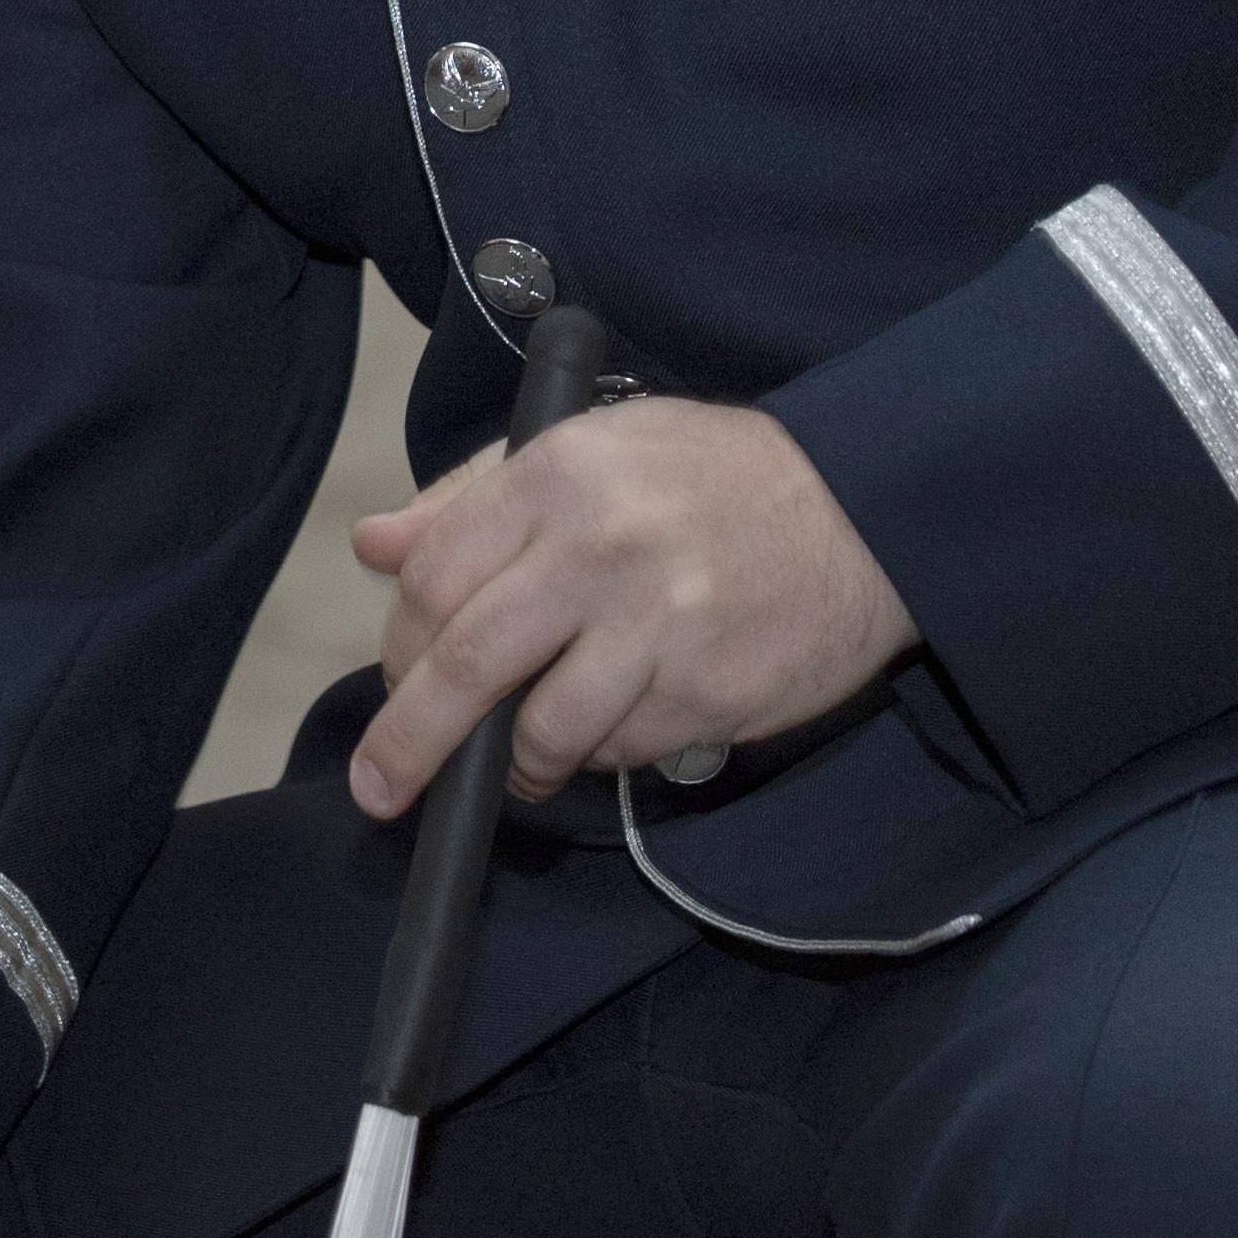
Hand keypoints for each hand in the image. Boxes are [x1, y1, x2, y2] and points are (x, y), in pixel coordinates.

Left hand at [347, 399, 915, 816]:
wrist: (863, 510)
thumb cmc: (713, 476)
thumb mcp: (594, 448)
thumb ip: (474, 497)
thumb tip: (374, 544)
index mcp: (556, 476)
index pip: (432, 577)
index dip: (400, 644)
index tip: (399, 679)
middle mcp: (598, 551)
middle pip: (464, 666)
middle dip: (408, 743)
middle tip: (380, 789)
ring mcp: (655, 630)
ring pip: (541, 733)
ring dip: (518, 764)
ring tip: (525, 763)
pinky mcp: (704, 696)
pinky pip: (618, 752)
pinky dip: (601, 753)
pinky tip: (621, 718)